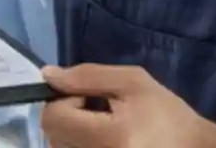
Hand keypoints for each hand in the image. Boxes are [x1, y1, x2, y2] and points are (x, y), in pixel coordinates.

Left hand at [41, 64, 212, 147]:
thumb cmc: (167, 115)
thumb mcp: (133, 83)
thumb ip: (87, 76)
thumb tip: (48, 75)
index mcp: (110, 139)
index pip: (54, 118)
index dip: (64, 101)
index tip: (88, 97)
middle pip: (52, 136)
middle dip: (66, 116)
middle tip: (96, 111)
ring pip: (60, 147)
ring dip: (71, 132)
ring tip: (102, 127)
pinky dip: (80, 145)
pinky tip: (102, 140)